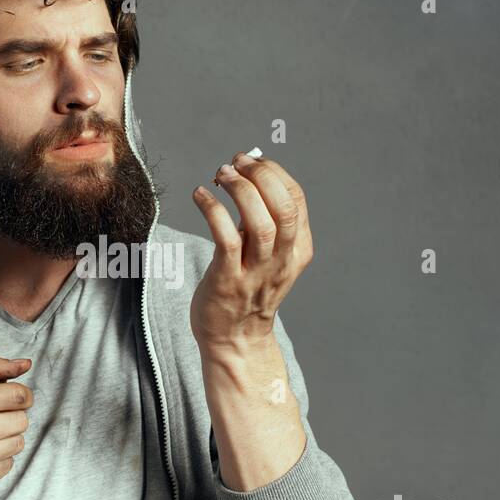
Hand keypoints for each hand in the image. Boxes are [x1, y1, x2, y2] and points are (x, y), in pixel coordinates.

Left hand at [190, 151, 312, 352]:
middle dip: (262, 177)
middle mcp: (281, 261)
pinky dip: (214, 211)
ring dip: (241, 191)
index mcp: (298, 251)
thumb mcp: (268, 256)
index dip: (274, 172)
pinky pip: (227, 239)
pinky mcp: (228, 281)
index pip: (296, 199)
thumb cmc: (246, 290)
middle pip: (285, 209)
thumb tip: (244, 174)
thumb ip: (264, 221)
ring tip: (221, 174)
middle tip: (236, 163)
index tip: (251, 160)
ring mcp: (256, 273)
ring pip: (262, 224)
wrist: (235, 340)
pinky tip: (200, 195)